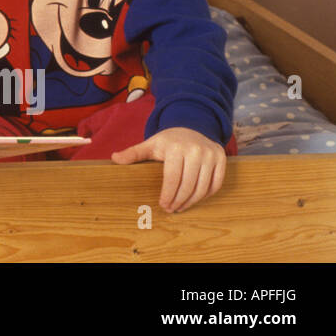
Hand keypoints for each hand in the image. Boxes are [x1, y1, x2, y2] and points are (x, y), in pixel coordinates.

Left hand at [111, 126, 226, 212]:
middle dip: (179, 200)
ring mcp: (210, 155)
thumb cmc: (169, 140)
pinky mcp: (221, 159)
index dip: (168, 194)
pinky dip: (206, 195)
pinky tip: (195, 199)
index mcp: (175, 147)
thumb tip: (114, 158)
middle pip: (188, 185)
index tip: (163, 205)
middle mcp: (195, 150)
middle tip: (171, 210)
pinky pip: (216, 183)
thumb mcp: (151, 144)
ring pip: (203, 187)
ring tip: (181, 207)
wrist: (193, 126)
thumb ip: (133, 153)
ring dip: (192, 201)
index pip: (172, 177)